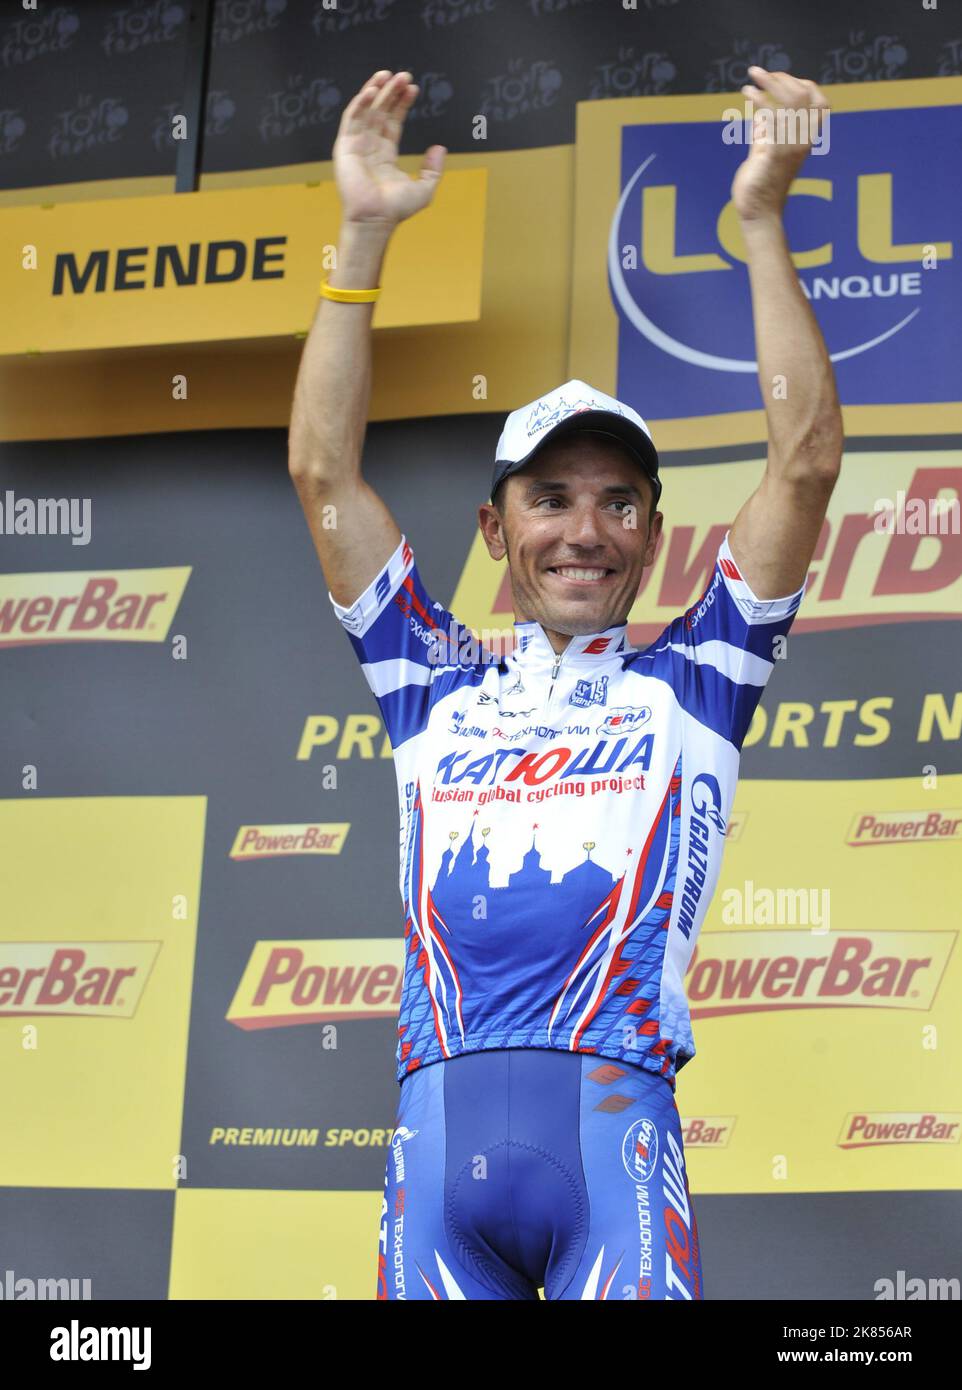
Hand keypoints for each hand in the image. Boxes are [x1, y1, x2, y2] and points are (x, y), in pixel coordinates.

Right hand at [333, 69, 445, 227]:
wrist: (376, 218)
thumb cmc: (396, 209)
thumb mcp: (424, 188)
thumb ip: (433, 168)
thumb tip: (440, 147)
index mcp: (385, 154)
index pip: (393, 121)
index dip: (402, 103)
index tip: (413, 88)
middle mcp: (370, 147)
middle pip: (380, 111)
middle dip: (391, 92)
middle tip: (403, 75)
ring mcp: (356, 145)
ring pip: (365, 110)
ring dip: (374, 90)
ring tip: (386, 74)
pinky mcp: (344, 146)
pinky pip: (351, 118)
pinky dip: (360, 102)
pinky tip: (372, 90)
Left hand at [731, 67, 828, 222]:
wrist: (758, 214)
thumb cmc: (760, 186)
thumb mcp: (765, 153)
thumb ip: (764, 134)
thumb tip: (760, 115)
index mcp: (805, 140)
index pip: (818, 101)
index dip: (801, 83)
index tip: (778, 78)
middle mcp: (803, 141)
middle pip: (804, 95)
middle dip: (780, 78)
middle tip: (757, 71)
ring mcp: (791, 147)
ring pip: (790, 102)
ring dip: (769, 84)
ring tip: (751, 77)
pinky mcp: (775, 154)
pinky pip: (773, 118)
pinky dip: (760, 101)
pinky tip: (748, 94)